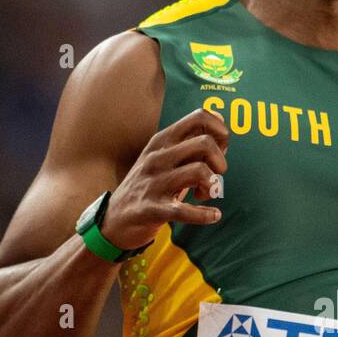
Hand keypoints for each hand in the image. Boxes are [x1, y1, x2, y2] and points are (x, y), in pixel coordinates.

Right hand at [100, 107, 228, 248]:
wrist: (114, 219)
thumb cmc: (148, 186)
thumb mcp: (164, 159)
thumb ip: (191, 147)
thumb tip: (223, 136)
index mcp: (161, 141)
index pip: (198, 117)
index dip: (219, 130)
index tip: (222, 147)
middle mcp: (157, 157)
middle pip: (204, 143)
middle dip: (220, 162)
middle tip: (216, 176)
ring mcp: (154, 183)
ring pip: (200, 171)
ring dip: (212, 186)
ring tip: (204, 194)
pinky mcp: (153, 209)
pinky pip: (186, 210)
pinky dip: (206, 215)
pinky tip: (213, 215)